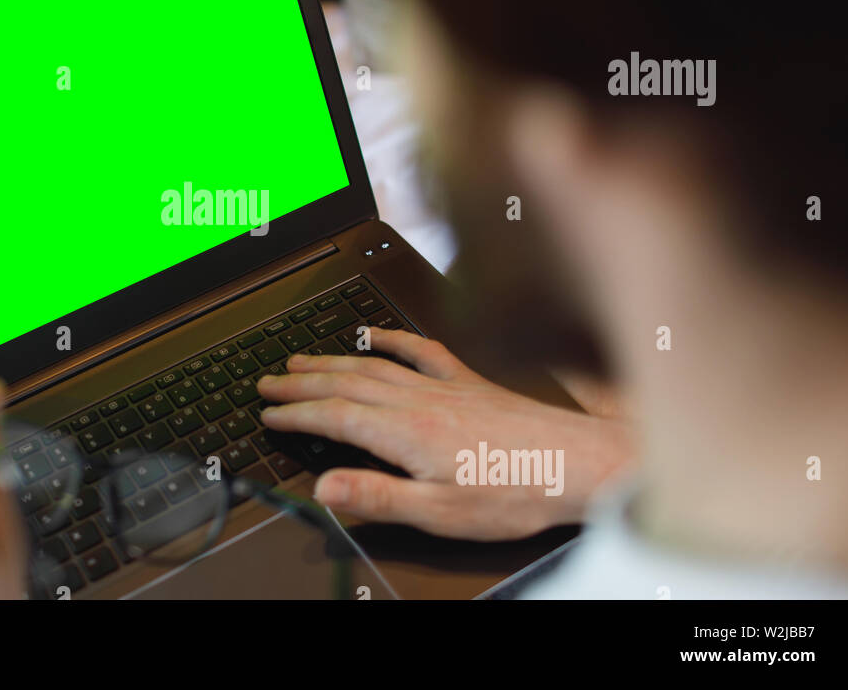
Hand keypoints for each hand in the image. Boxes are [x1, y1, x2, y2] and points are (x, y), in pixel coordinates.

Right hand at [257, 329, 633, 539]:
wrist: (579, 464)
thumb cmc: (517, 491)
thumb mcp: (440, 512)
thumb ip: (378, 496)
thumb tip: (324, 488)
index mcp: (406, 433)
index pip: (335, 417)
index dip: (296, 416)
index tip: (268, 416)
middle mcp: (420, 401)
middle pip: (346, 384)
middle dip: (301, 383)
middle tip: (268, 382)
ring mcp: (445, 387)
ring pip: (373, 365)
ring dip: (332, 361)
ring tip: (302, 360)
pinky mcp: (470, 382)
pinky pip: (421, 352)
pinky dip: (392, 341)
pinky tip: (375, 336)